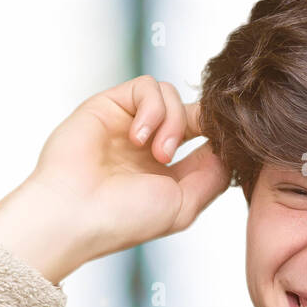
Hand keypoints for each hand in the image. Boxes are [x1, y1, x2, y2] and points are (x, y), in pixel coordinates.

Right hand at [0, 75, 230, 282]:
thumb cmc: (124, 219)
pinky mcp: (110, 105)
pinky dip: (152, 109)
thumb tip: (230, 148)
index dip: (217, 137)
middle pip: (192, 113)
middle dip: (201, 125)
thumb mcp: (184, 205)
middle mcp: (149, 146)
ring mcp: (129, 124)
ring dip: (173, 123)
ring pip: (172, 96)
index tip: (222, 145)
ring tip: (157, 153)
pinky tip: (138, 138)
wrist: (75, 214)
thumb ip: (214, 176)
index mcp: (168, 174)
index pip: (205, 140)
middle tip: (188, 151)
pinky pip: (147, 87)